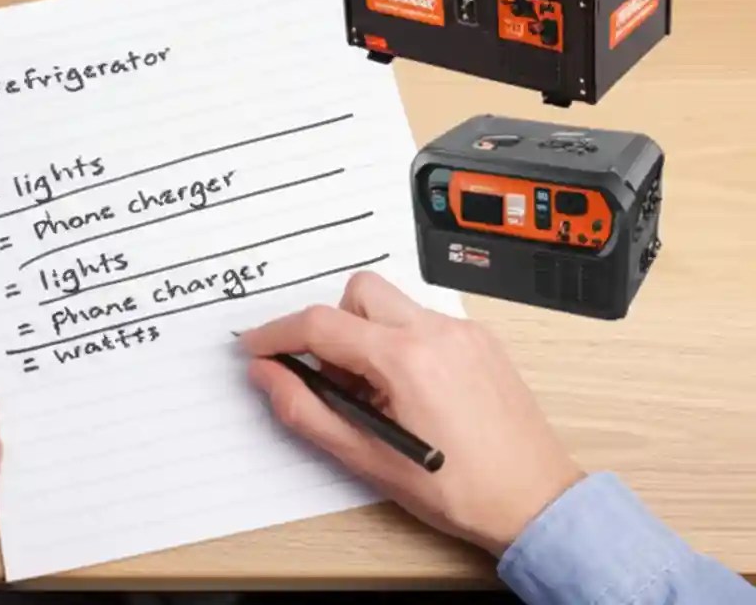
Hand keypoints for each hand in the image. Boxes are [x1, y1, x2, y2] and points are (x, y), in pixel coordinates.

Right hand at [239, 272, 581, 555]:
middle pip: (358, 292)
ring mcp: (464, 333)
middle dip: (330, 324)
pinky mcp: (481, 341)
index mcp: (406, 360)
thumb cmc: (460, 490)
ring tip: (373, 392)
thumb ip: (306, 411)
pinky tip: (407, 392)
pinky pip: (423, 322)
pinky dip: (400, 343)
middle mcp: (437, 333)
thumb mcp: (367, 459)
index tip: (258, 348)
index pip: (321, 325)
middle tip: (329, 376)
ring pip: (392, 305)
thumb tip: (267, 377)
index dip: (277, 334)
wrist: (535, 501)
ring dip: (366, 334)